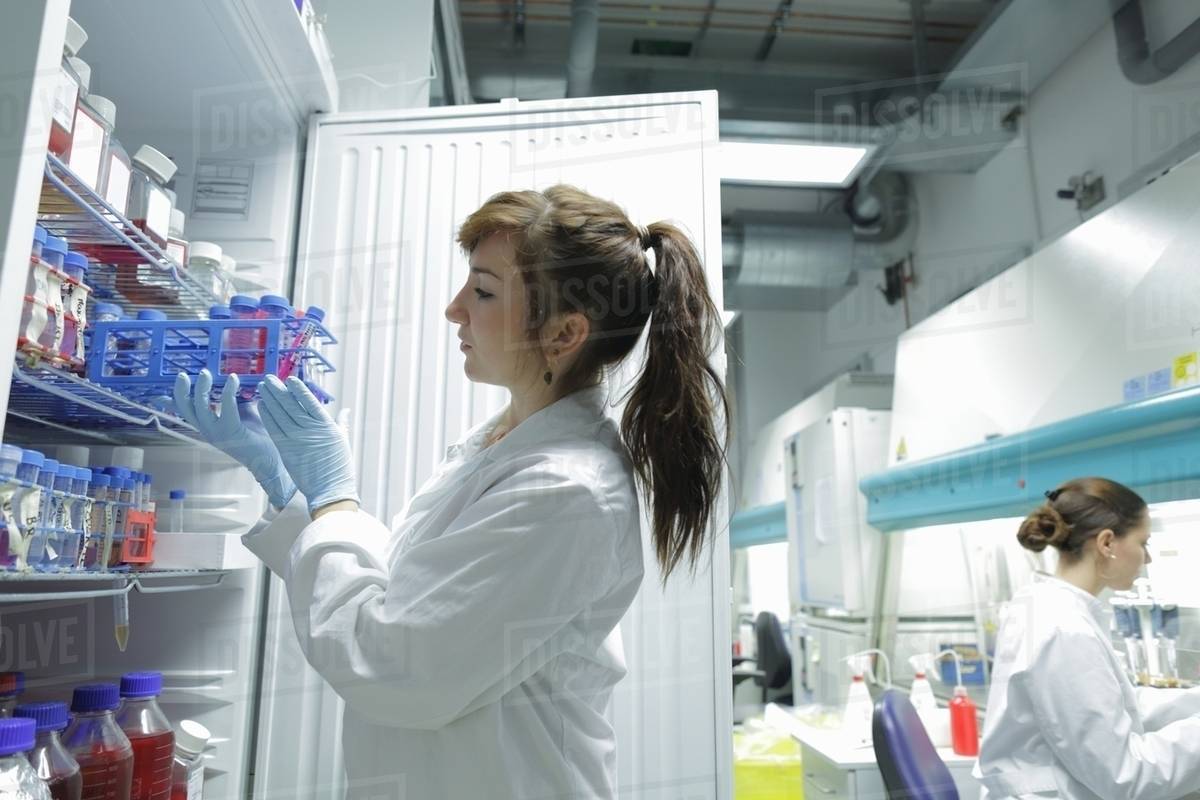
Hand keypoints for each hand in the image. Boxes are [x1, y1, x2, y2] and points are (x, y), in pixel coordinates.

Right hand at [173, 370, 296, 508]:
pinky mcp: (233, 432)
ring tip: (205, 373)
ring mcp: (218, 433)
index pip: (185, 414)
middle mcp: (209, 431)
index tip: (157, 395)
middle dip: (180, 391)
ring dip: (201, 389)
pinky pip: (226, 408)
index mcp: (209, 428)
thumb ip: (236, 402)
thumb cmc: (260, 438)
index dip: (170, 404)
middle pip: (186, 410)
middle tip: (182, 374)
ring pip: (200, 409)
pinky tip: (233, 378)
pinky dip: (228, 391)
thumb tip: (235, 384)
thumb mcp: (244, 415)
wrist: (272, 462)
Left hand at [257, 375, 359, 514]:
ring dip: (269, 399)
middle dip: (278, 390)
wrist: (330, 489)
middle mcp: (309, 429)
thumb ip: (341, 423)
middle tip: (269, 378)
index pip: (308, 401)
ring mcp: (296, 439)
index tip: (289, 379)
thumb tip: (346, 410)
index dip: (298, 389)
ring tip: (263, 388)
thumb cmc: (339, 466)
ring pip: (279, 414)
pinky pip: (274, 428)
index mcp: (325, 425)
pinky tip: (262, 406)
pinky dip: (267, 416)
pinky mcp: (286, 449)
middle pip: (290, 404)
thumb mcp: (342, 440)